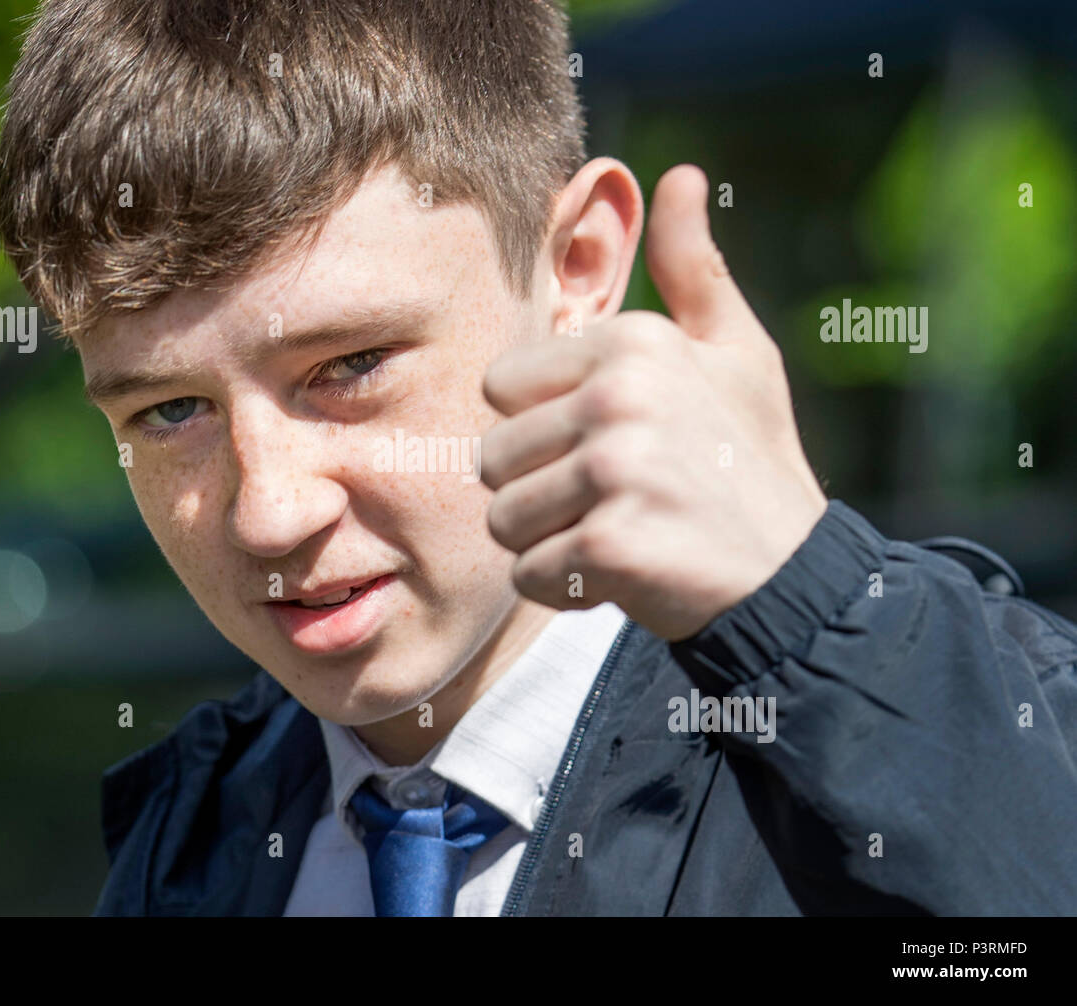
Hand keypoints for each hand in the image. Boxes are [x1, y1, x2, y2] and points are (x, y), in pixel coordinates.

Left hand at [479, 164, 826, 640]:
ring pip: (502, 519)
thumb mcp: (735, 352)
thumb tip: (681, 173)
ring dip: (547, 541)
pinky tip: (624, 573)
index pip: (500, 388)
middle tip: (611, 501)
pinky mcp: (608, 546)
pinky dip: (566, 587)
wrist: (794, 574)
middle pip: (492, 458)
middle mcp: (617, 397)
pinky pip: (527, 574)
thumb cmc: (752, 458)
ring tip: (617, 532)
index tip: (604, 444)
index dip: (541, 427)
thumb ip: (694, 268)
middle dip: (538, 491)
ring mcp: (613, 471)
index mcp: (633, 342)